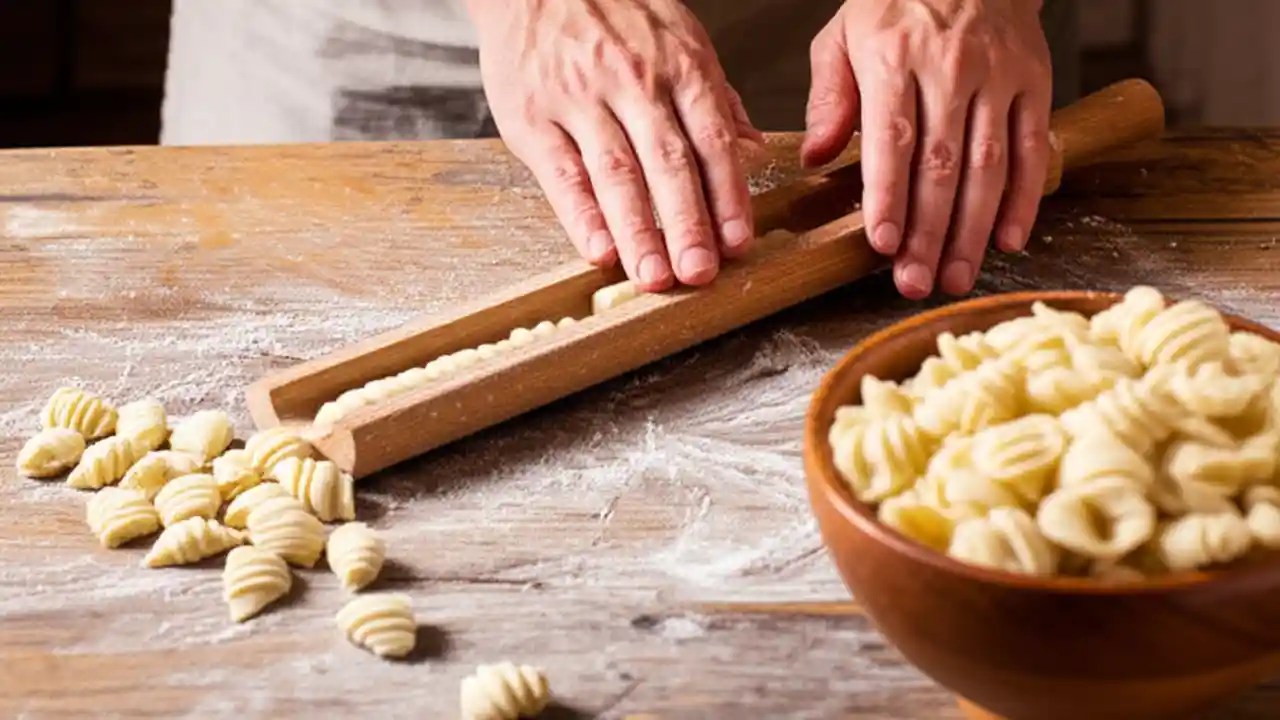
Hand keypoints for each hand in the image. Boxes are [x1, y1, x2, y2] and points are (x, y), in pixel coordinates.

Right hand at [468, 0, 763, 291]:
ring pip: (615, 173)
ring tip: (654, 277)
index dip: (727, 195)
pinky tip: (598, 250)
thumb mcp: (678, 36)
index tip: (738, 242)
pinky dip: (581, 215)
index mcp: (677, 66)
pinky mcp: (531, 117)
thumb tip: (753, 151)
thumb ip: (715, 97)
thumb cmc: (613, 14)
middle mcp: (632, 82)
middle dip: (687, 223)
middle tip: (700, 273)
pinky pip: (561, 172)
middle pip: (667, 163)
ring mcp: (579, 100)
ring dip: (637, 232)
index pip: (711, 139)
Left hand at [804, 0, 1052, 297]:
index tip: (883, 243)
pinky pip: (1031, 147)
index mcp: (892, 56)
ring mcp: (997, 76)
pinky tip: (1007, 240)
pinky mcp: (1035, 81)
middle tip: (915, 282)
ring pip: (987, 165)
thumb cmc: (895, 3)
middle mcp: (949, 68)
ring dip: (971, 229)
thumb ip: (828, 97)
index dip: (888, 195)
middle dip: (928, 232)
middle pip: (940, 163)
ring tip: (955, 277)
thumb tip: (817, 157)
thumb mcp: (843, 35)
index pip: (891, 137)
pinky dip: (1022, 198)